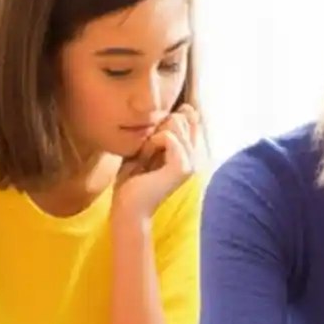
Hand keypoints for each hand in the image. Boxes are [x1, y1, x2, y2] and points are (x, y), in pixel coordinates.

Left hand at [112, 105, 199, 220]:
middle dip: (160, 126)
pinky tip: (144, 156)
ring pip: (177, 123)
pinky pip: (169, 137)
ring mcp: (191, 163)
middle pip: (184, 117)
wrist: (128, 210)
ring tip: (144, 154)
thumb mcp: (145, 152)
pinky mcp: (182, 167)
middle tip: (145, 149)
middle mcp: (195, 158)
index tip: (150, 140)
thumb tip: (174, 113)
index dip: (169, 118)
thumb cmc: (132, 183)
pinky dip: (152, 142)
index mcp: (189, 155)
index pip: (191, 118)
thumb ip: (158, 134)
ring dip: (154, 135)